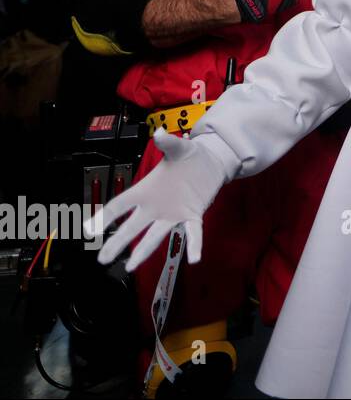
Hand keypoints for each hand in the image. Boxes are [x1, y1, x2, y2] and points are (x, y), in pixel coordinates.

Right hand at [85, 129, 230, 270]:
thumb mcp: (179, 148)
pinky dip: (194, 245)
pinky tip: (194, 258)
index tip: (89, 229)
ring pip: (155, 235)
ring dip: (143, 251)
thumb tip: (160, 133)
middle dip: (117, 242)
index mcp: (146, 190)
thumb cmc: (190, 155)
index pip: (120, 205)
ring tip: (130, 266)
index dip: (104, 216)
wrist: (213, 161)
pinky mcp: (193, 216)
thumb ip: (168, 143)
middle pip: (132, 227)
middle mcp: (156, 206)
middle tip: (103, 258)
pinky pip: (192, 233)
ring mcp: (174, 213)